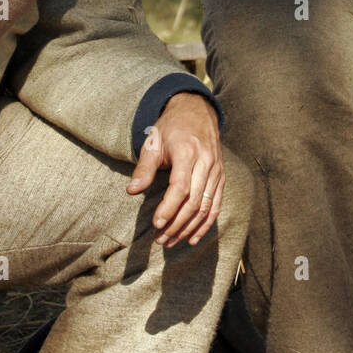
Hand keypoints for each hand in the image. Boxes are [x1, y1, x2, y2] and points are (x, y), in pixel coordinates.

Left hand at [127, 93, 223, 247]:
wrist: (197, 110)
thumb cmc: (171, 128)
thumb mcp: (153, 143)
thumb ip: (144, 168)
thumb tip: (131, 191)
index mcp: (188, 152)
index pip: (180, 187)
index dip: (169, 208)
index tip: (156, 224)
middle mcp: (206, 162)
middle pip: (194, 201)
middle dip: (176, 224)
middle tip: (160, 238)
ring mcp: (216, 170)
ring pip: (206, 207)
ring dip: (188, 228)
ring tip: (171, 241)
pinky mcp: (221, 176)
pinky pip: (216, 205)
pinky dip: (205, 224)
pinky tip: (192, 238)